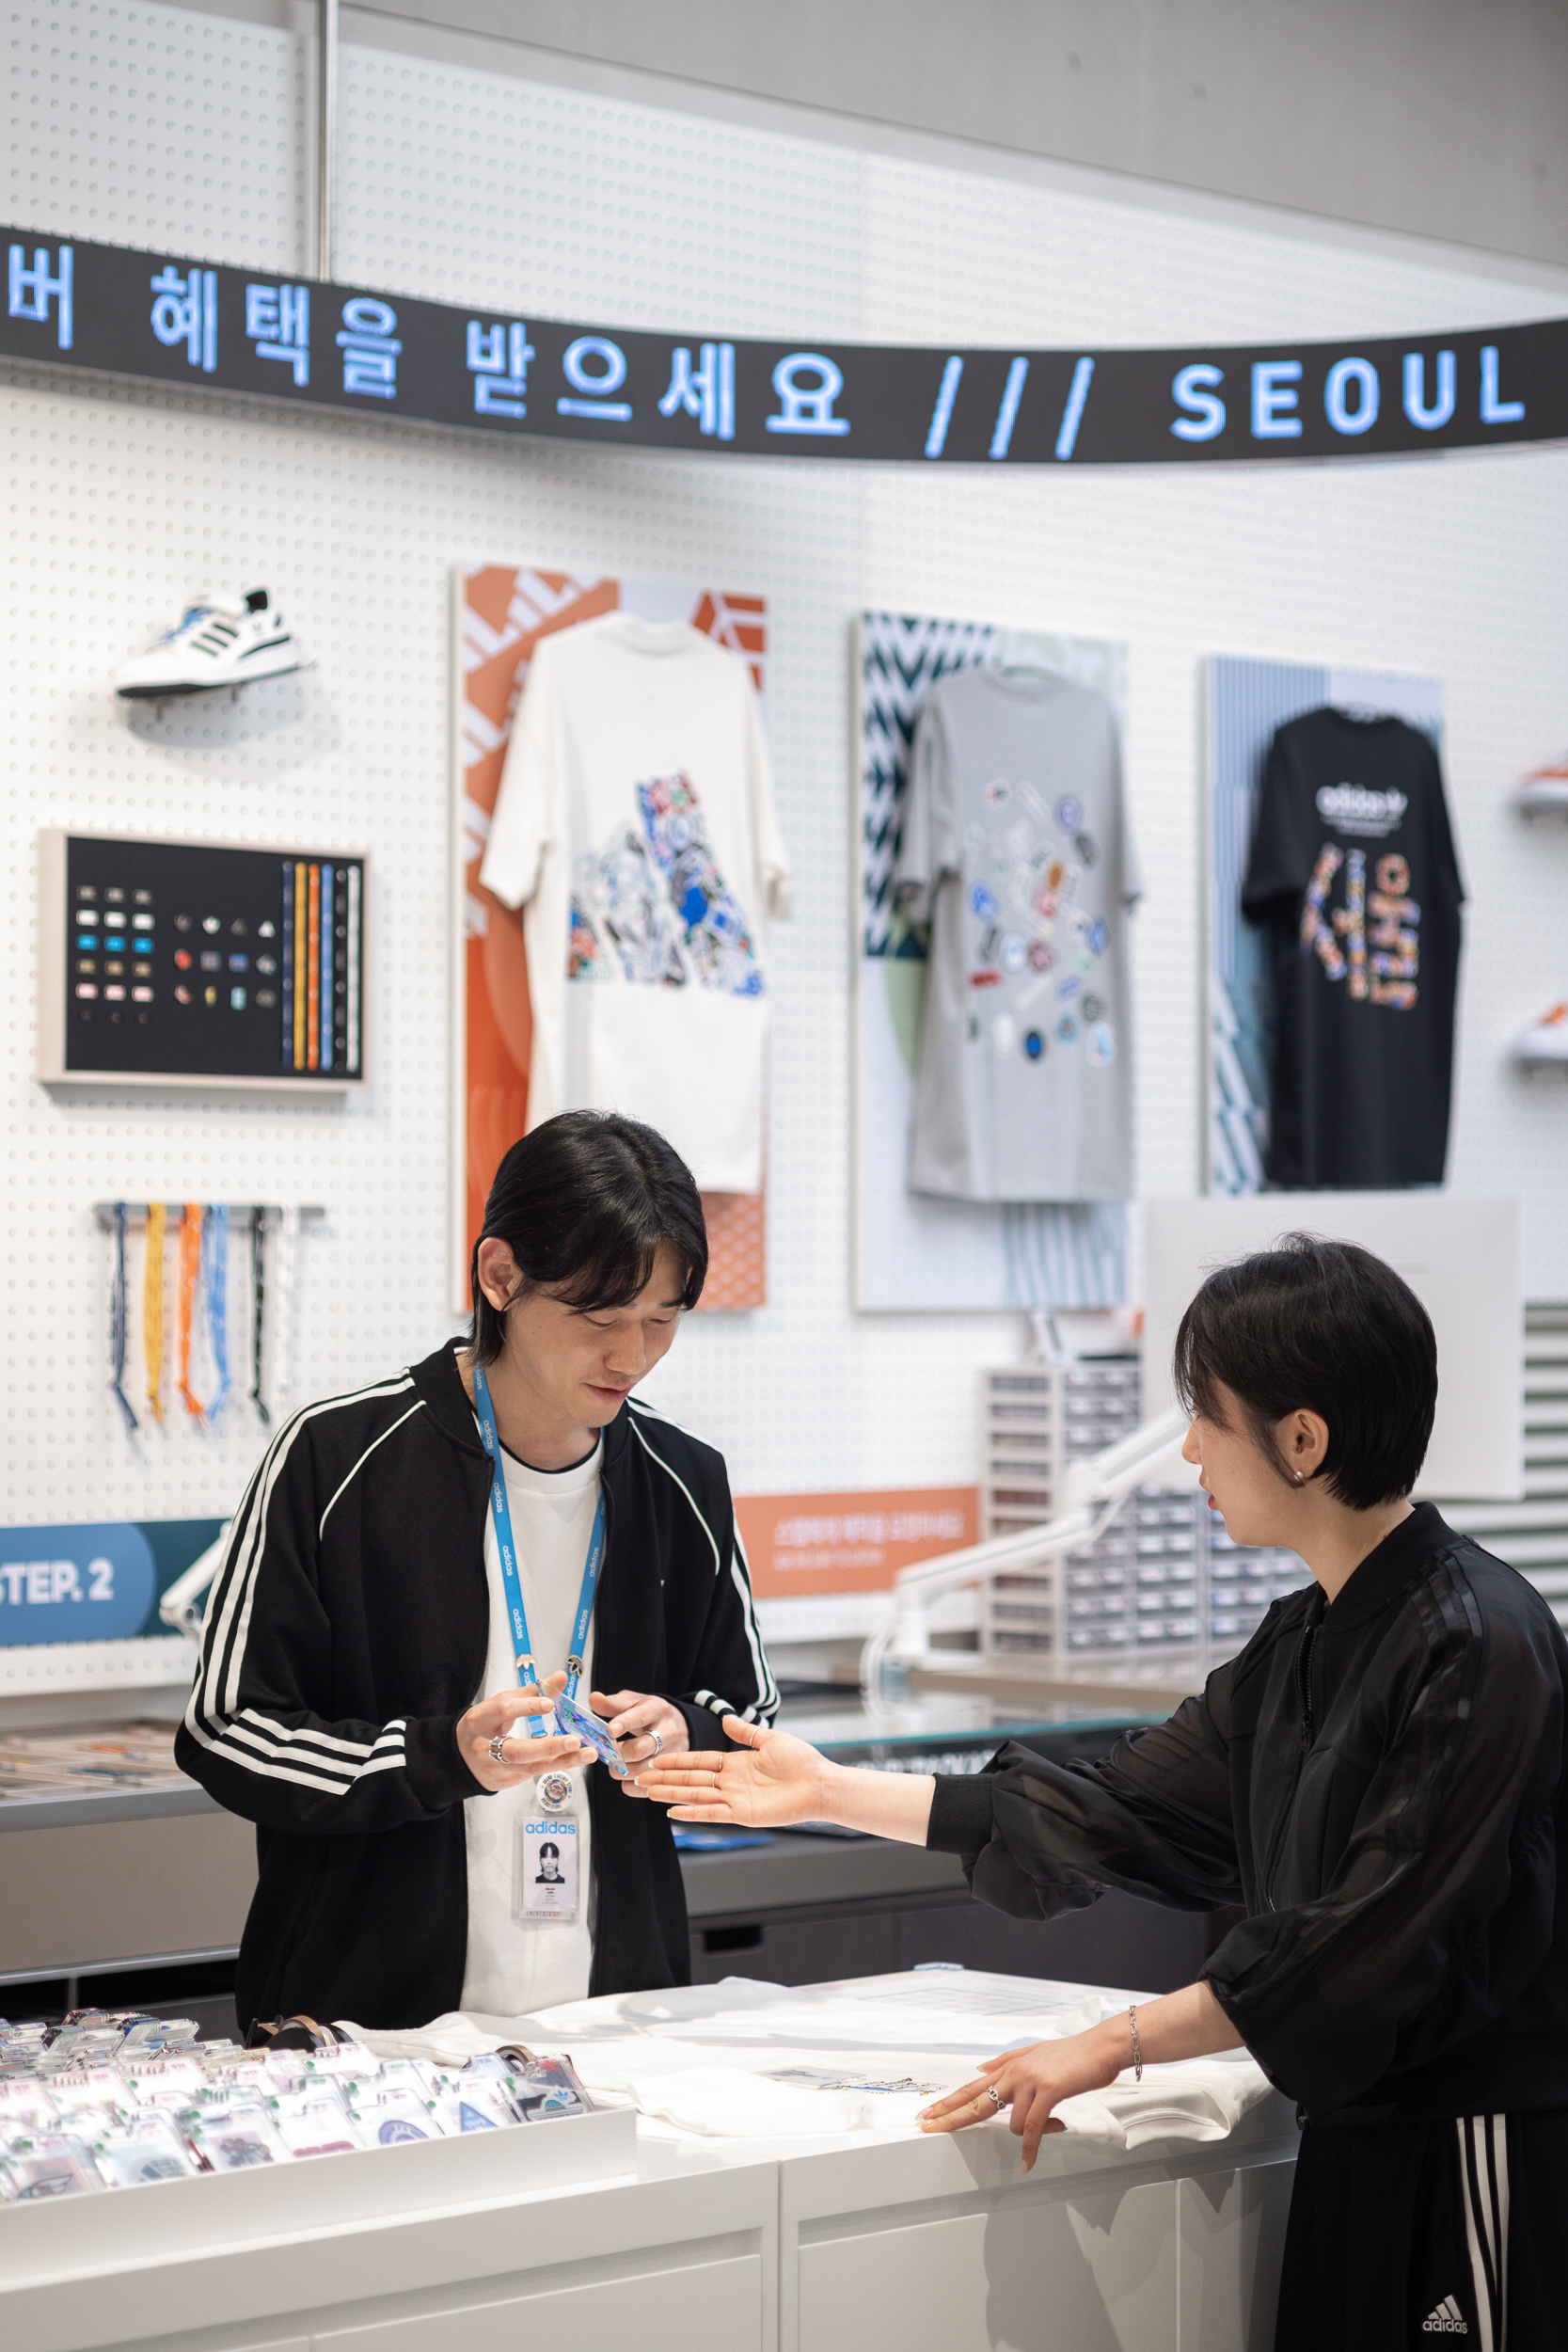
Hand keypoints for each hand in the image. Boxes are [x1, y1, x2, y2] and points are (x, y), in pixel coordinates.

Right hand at [457, 1674, 588, 1793]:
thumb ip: (533, 1691)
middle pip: (517, 1750)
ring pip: (530, 1767)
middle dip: (548, 1746)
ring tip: (586, 1753)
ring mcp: (496, 1767)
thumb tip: (561, 1677)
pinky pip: (534, 1773)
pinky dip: (556, 1766)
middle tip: (575, 1740)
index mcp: (483, 1719)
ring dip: (562, 1761)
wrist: (458, 1757)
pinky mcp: (506, 1781)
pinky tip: (575, 1759)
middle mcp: (486, 1747)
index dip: (527, 1707)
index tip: (550, 1704)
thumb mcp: (502, 1703)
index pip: (505, 1711)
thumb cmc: (485, 1724)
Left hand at [590, 1689, 689, 1798]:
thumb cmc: (652, 1715)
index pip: (639, 1717)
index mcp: (657, 1710)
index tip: (609, 1730)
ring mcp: (672, 1755)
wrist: (680, 1727)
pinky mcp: (670, 1773)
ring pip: (641, 1772)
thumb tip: (593, 1699)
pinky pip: (645, 1788)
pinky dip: (630, 1785)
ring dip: (621, 1772)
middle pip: (639, 1749)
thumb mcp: (635, 1703)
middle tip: (606, 1754)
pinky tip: (627, 1776)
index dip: (623, 1723)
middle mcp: (668, 1733)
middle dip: (617, 1755)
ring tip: (615, 1765)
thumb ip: (613, 1703)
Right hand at [636, 1718, 828, 1825]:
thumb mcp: (770, 1740)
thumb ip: (745, 1731)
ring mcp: (735, 1799)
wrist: (820, 1784)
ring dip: (671, 1794)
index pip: (699, 1762)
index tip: (657, 1759)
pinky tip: (673, 1812)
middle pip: (691, 1779)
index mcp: (736, 1764)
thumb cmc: (801, 1761)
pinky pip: (712, 1814)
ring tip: (648, 1791)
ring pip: (695, 1795)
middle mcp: (731, 1783)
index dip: (677, 1761)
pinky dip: (692, 1813)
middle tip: (641, 1775)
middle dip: (666, 1777)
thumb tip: (725, 1718)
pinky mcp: (742, 1814)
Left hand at [917, 2021, 1126, 2170]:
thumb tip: (981, 2068)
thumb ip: (1006, 2061)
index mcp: (1009, 2067)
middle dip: (949, 2117)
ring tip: (1053, 2125)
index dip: (947, 2102)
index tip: (928, 2113)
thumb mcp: (1033, 2052)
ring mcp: (1030, 2082)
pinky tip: (1028, 2162)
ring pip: (1011, 2122)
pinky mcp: (1048, 2091)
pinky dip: (1030, 2148)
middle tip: (927, 2128)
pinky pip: (1033, 2128)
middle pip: (974, 2101)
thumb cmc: (1072, 2053)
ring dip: (1028, 2135)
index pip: (970, 2088)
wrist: (1100, 2046)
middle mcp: (1014, 2074)